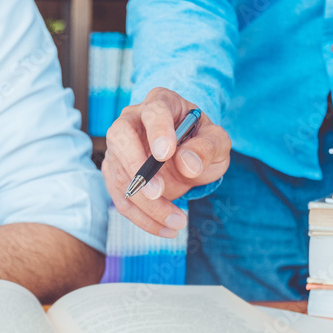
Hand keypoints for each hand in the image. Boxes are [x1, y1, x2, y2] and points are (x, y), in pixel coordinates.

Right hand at [102, 88, 230, 236]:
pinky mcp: (115, 173)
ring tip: (176, 222)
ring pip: (120, 174)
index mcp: (160, 103)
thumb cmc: (201, 143)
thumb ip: (207, 148)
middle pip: (121, 138)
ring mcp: (118, 148)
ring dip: (145, 204)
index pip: (153, 111)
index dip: (157, 130)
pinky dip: (142, 218)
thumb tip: (187, 164)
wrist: (188, 156)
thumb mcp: (217, 143)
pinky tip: (167, 229)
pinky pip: (121, 198)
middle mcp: (132, 120)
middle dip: (137, 167)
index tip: (166, 153)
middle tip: (158, 192)